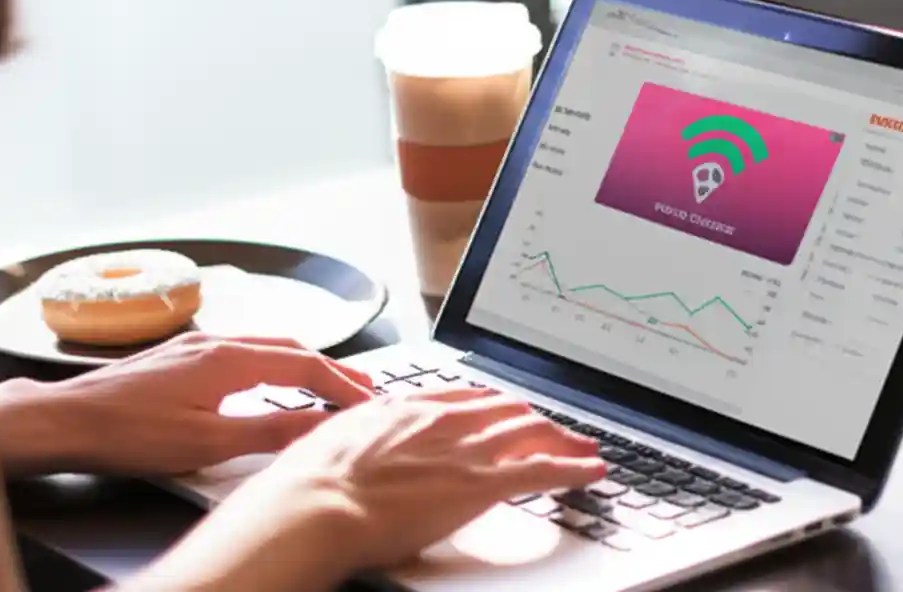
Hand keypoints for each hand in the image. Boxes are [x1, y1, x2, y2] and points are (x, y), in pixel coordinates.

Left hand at [0, 332, 373, 475]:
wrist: (64, 420)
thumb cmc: (129, 433)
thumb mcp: (207, 441)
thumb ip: (269, 430)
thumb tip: (320, 423)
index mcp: (230, 359)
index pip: (305, 366)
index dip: (342, 385)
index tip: (368, 403)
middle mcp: (217, 343)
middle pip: (291, 349)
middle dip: (331, 369)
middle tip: (362, 389)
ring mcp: (196, 346)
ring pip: (266, 347)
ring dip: (302, 364)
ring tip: (326, 384)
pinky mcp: (180, 356)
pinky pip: (243, 350)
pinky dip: (273, 363)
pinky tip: (269, 380)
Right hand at [133, 387, 604, 590]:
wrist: (315, 504)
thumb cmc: (311, 483)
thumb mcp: (334, 441)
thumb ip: (360, 437)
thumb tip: (358, 445)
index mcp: (407, 407)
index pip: (467, 398)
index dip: (494, 406)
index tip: (507, 412)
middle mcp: (443, 419)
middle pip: (506, 411)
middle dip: (535, 420)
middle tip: (554, 429)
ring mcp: (465, 448)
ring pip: (532, 433)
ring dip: (564, 440)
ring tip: (585, 448)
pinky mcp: (482, 483)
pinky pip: (543, 471)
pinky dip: (573, 470)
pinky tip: (591, 473)